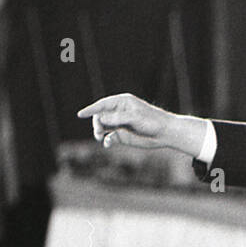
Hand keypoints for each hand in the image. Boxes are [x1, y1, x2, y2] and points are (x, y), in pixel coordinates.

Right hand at [77, 94, 207, 157]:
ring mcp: (120, 124)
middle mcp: (119, 112)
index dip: (91, 109)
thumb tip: (100, 119)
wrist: (165, 133)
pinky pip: (109, 138)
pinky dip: (107, 141)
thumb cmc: (152, 121)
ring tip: (99, 137)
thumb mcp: (134, 118)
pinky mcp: (123, 135)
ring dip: (99, 132)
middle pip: (100, 116)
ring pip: (103, 127)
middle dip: (97, 123)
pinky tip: (108, 144)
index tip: (81, 114)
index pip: (102, 104)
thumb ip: (117, 118)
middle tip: (98, 132)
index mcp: (122, 102)